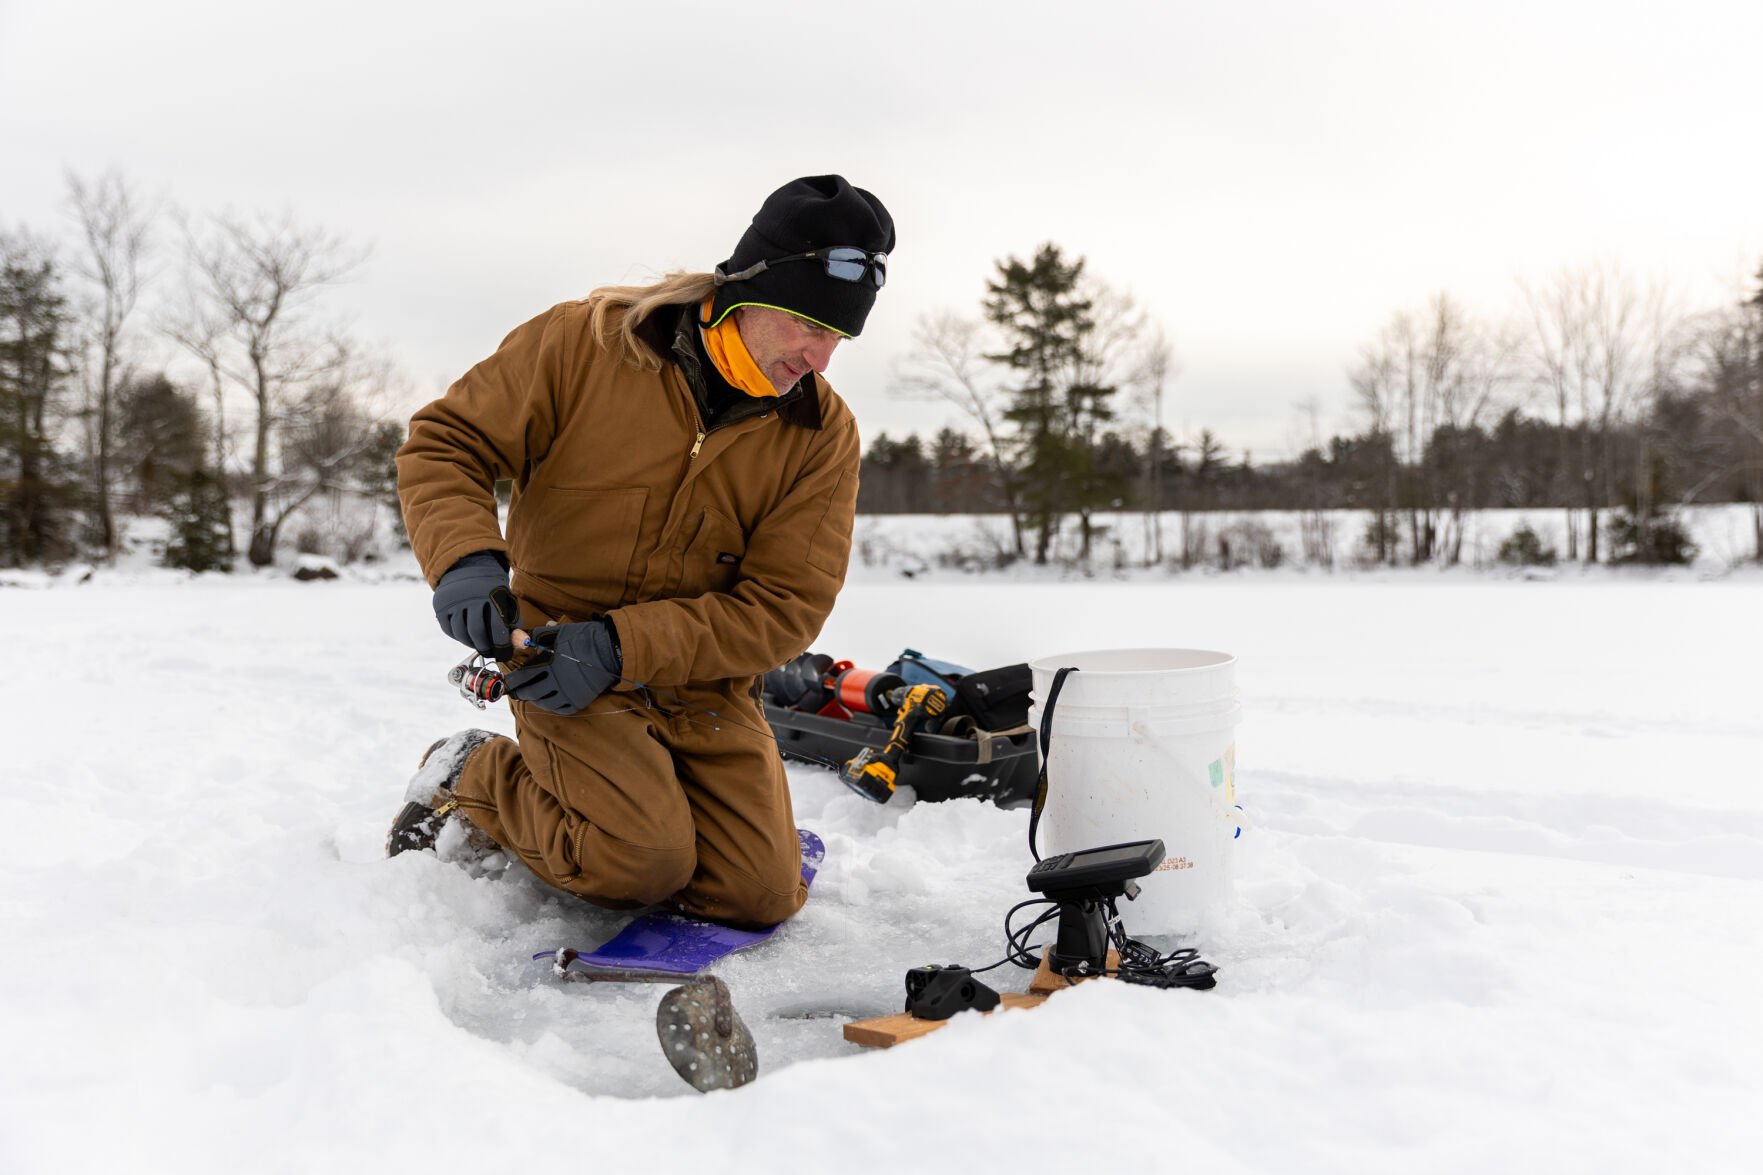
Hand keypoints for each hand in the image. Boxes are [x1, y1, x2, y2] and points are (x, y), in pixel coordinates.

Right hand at [432, 552, 519, 658]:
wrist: (467, 567)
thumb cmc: (492, 589)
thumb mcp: (506, 600)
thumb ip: (513, 622)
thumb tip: (520, 644)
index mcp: (490, 593)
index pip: (496, 626)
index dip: (502, 644)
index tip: (505, 653)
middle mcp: (469, 596)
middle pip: (476, 632)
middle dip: (485, 647)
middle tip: (490, 652)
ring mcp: (452, 601)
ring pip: (460, 633)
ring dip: (471, 643)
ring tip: (480, 643)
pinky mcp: (439, 606)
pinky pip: (449, 630)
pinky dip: (458, 637)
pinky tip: (467, 636)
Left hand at [503, 620, 620, 715]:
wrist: (609, 650)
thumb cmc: (582, 638)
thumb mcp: (555, 632)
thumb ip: (534, 637)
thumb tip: (517, 638)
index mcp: (547, 665)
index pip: (522, 677)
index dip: (512, 680)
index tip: (507, 681)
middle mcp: (555, 683)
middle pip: (530, 692)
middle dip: (520, 691)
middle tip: (514, 690)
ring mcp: (567, 694)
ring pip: (543, 702)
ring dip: (534, 698)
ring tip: (531, 694)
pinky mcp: (578, 701)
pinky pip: (559, 708)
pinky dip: (550, 704)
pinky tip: (548, 700)